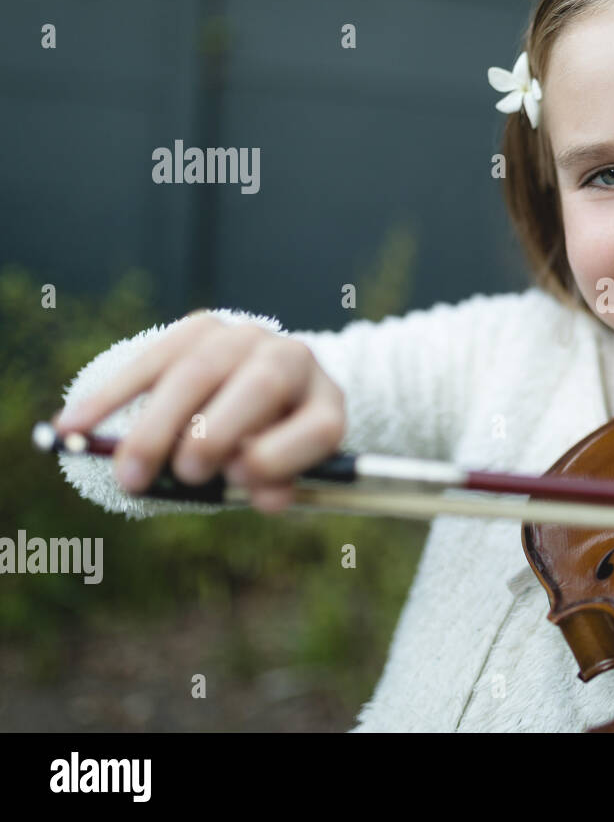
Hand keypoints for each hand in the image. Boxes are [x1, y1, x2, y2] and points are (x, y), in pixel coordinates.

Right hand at [54, 312, 345, 512]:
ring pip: (198, 371)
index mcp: (326, 403)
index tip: (239, 479)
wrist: (264, 383)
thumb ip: (274, 485)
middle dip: (216, 433)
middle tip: (183, 475)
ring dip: (156, 424)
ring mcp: (248, 337)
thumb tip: (268, 499)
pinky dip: (111, 396)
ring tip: (127, 473)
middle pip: (260, 387)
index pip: (320, 428)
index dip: (282, 456)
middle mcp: (294, 360)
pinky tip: (75, 426)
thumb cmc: (268, 442)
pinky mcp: (202, 326)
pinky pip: (152, 358)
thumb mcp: (280, 469)